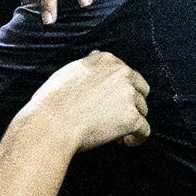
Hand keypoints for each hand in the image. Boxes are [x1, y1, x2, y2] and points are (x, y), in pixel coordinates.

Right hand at [17, 51, 152, 151]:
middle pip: (140, 90)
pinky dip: (137, 138)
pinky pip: (144, 130)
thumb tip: (96, 54)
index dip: (120, 91)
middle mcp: (121, 74)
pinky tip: (125, 141)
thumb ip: (89, 65)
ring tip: (114, 133)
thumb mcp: (69, 71)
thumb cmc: (53, 102)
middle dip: (131, 104)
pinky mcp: (132, 117)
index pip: (126, 74)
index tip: (110, 103)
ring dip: (131, 121)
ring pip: (142, 110)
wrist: (51, 123)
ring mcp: (128, 95)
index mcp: (106, 61)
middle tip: (115, 119)